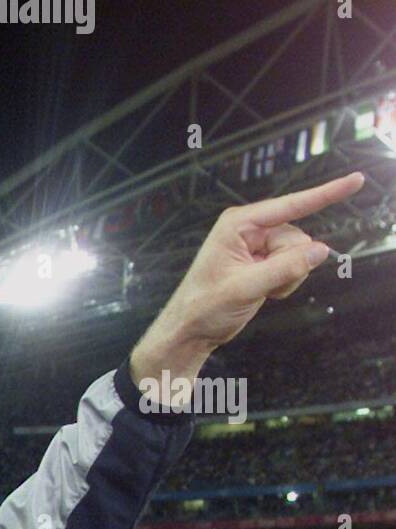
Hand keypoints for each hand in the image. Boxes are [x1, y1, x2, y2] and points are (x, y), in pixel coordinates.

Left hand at [131, 172, 364, 393]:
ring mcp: (258, 246)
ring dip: (288, 276)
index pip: (290, 205)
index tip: (355, 180)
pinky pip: (294, 267)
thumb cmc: (203, 307)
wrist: (190, 330)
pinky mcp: (264, 262)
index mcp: (238, 224)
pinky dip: (286, 283)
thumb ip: (284, 268)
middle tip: (262, 283)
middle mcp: (249, 229)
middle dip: (290, 264)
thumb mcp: (244, 288)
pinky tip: (264, 291)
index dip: (325, 194)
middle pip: (298, 238)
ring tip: (259, 289)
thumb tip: (320, 250)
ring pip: (300, 254)